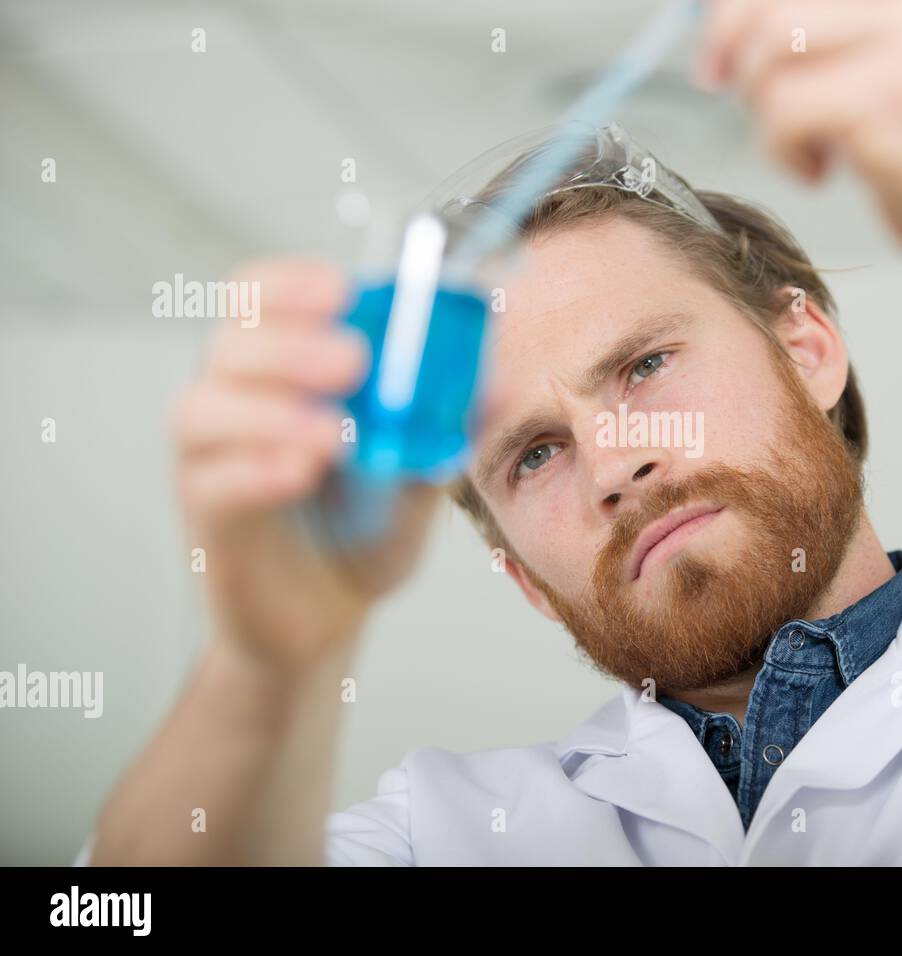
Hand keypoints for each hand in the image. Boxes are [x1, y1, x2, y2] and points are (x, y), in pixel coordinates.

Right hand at [171, 257, 440, 671]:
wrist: (329, 613)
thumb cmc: (367, 525)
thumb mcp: (417, 470)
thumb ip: (437, 426)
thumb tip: (484, 381)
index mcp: (281, 368)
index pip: (259, 298)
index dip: (290, 285)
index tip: (340, 290)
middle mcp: (234, 400)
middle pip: (229, 345)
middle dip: (291, 346)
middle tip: (353, 360)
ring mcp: (212, 459)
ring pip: (203, 410)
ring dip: (270, 411)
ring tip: (335, 432)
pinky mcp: (208, 520)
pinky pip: (214, 484)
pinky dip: (255, 472)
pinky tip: (301, 472)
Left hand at [697, 0, 901, 274]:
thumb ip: (837, 26)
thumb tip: (731, 19)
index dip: (739, 11)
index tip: (719, 55)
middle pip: (775, 2)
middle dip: (739, 59)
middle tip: (751, 104)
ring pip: (772, 52)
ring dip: (767, 110)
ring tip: (808, 143)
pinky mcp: (893, 105)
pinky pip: (785, 111)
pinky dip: (782, 151)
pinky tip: (820, 171)